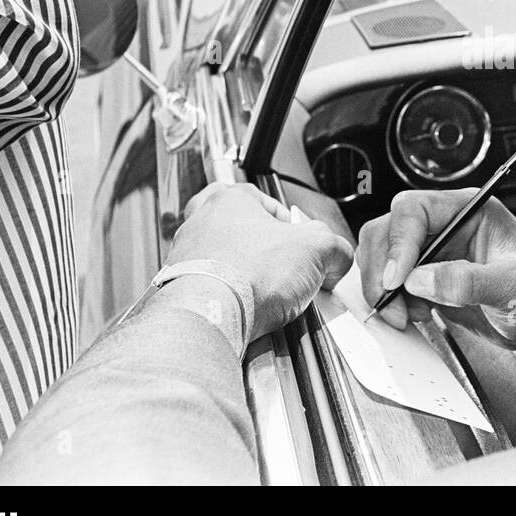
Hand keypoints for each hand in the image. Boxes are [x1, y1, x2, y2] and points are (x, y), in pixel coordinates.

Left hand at [171, 182, 352, 340]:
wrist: (210, 316)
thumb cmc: (247, 276)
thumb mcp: (318, 250)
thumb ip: (335, 247)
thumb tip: (337, 258)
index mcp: (232, 199)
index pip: (273, 205)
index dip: (297, 230)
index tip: (305, 251)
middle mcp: (202, 221)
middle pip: (243, 228)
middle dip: (264, 248)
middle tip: (280, 265)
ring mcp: (185, 254)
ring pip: (225, 258)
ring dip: (246, 273)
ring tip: (267, 294)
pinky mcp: (179, 285)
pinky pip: (212, 287)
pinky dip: (229, 297)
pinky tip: (246, 310)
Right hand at [356, 190, 515, 350]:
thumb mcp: (514, 287)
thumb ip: (470, 281)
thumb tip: (422, 279)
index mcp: (470, 210)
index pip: (415, 210)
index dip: (400, 242)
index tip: (399, 278)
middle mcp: (446, 226)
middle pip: (388, 230)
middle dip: (382, 268)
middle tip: (390, 302)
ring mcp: (433, 252)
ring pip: (382, 255)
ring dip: (382, 287)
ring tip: (407, 312)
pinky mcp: (425, 278)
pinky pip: (390, 282)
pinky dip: (390, 301)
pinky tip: (413, 315)